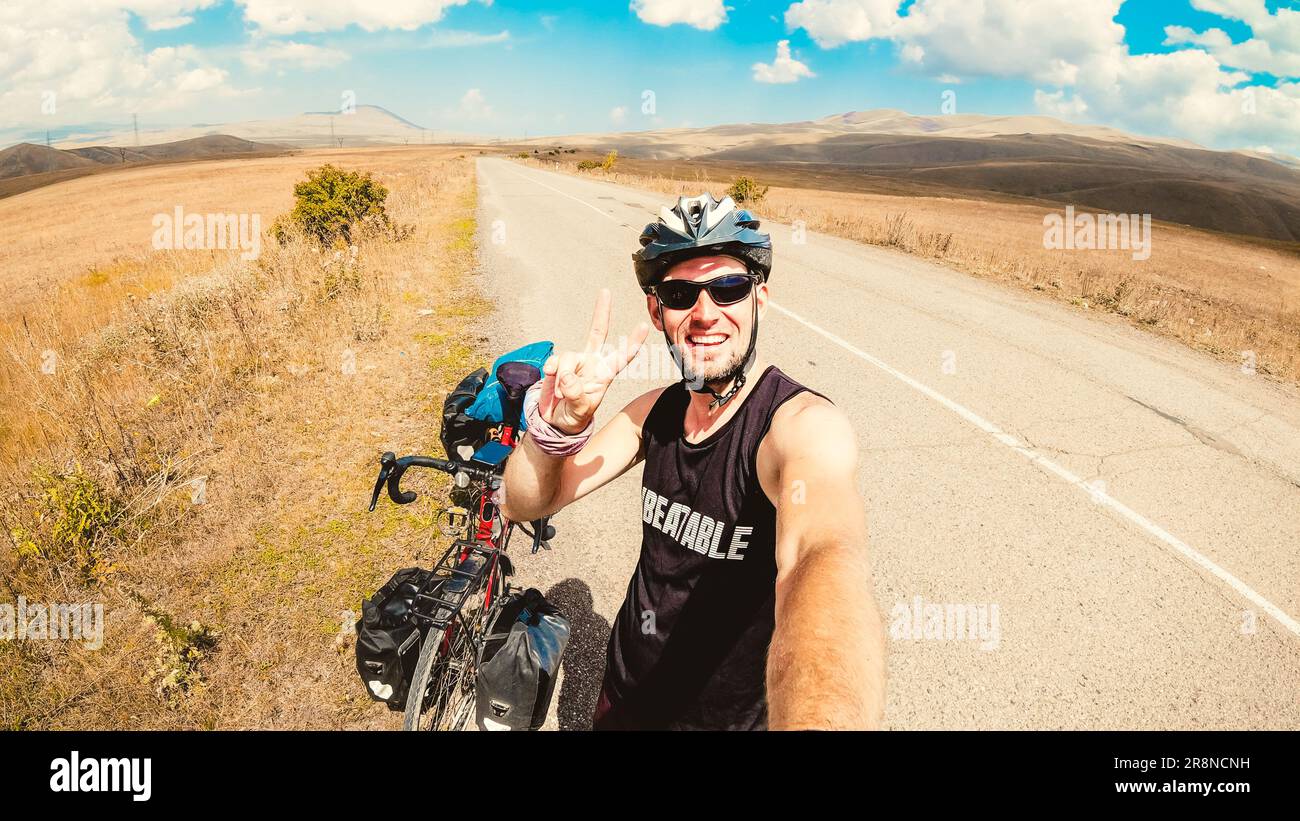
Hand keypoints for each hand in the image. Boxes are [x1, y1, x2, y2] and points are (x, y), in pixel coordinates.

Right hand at [536, 288, 649, 434]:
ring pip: (568, 356)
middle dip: (601, 312)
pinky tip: (552, 380)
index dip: (632, 343)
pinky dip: (552, 372)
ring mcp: (574, 362)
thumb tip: (567, 376)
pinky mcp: (558, 364)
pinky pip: (554, 361)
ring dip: (563, 375)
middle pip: (597, 332)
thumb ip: (576, 394)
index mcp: (604, 375)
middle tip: (605, 292)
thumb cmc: (575, 415)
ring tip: (562, 393)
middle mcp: (591, 362)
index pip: (622, 357)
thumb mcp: (580, 410)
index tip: (644, 327)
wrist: (555, 420)